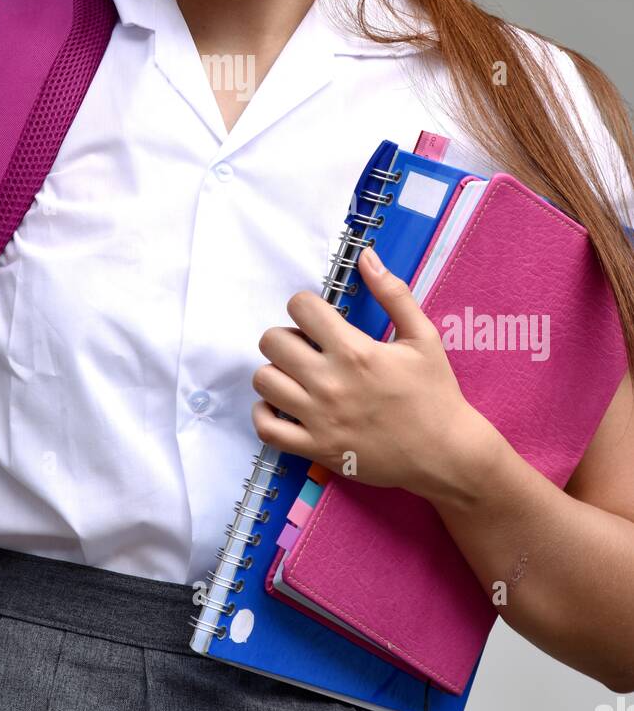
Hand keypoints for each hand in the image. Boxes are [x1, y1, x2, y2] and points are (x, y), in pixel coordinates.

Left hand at [250, 246, 483, 497]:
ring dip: (276, 371)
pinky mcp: (316, 449)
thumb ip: (393, 293)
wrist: (446, 454)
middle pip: (272, 341)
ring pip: (264, 381)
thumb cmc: (435, 393)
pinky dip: (266, 414)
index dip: (305, 305)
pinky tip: (284, 405)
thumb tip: (366, 256)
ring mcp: (320, 419)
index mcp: (354, 351)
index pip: (300, 307)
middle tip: (307, 346)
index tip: (318, 317)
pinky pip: (266, 429)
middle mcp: (330, 383)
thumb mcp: (423, 336)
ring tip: (297, 374)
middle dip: (286, 335)